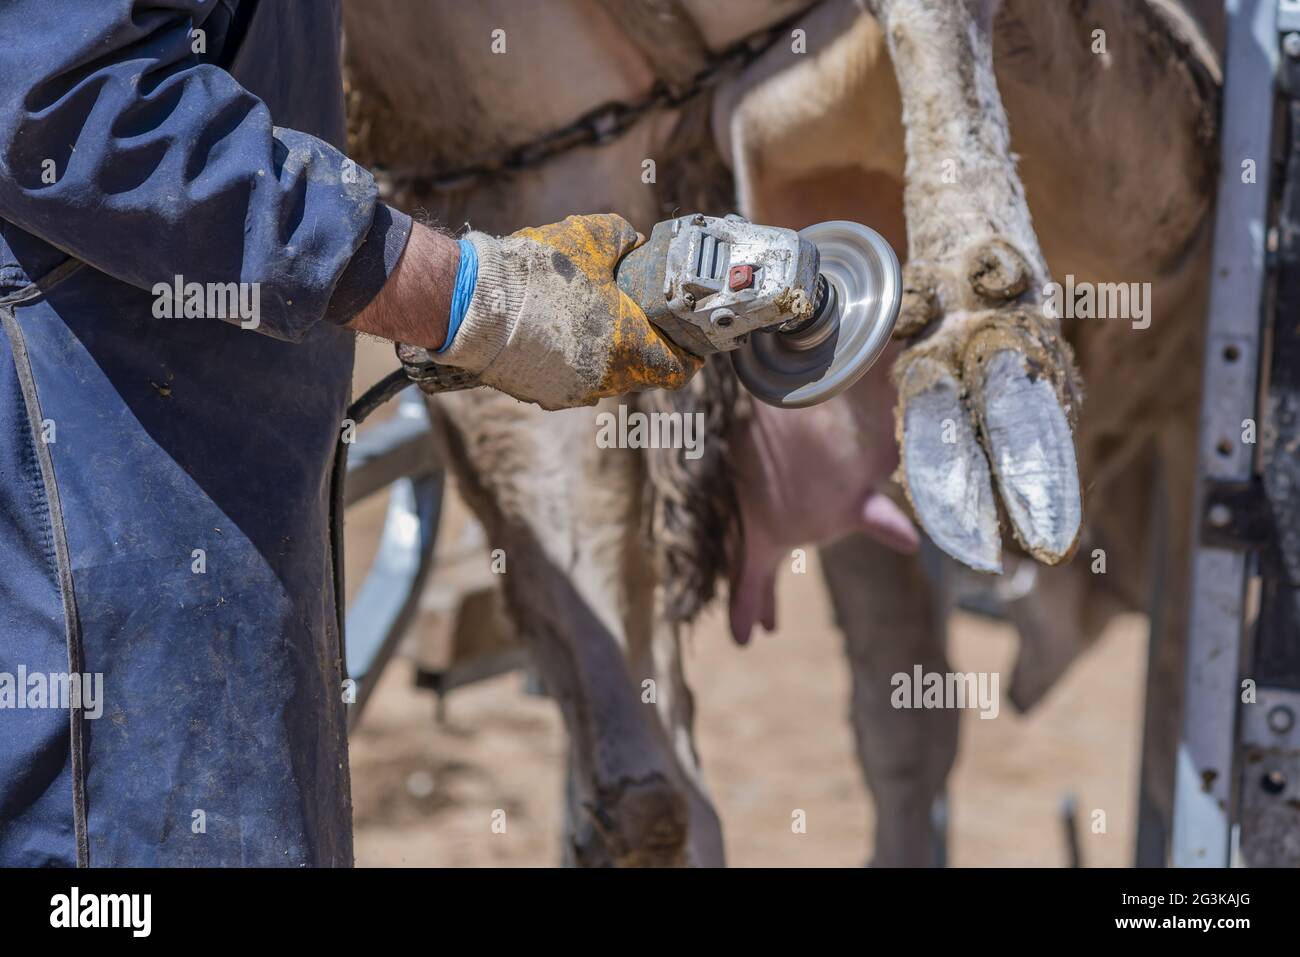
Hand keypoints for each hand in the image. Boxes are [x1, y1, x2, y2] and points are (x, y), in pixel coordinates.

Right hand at [433, 214, 701, 410]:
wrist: (472, 304)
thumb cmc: (536, 272)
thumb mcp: (593, 235)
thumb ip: (626, 239)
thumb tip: (635, 245)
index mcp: (629, 347)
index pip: (680, 369)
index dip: (689, 352)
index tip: (685, 336)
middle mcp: (606, 379)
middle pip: (643, 372)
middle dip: (646, 345)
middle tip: (639, 316)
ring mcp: (573, 391)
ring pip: (607, 377)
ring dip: (609, 352)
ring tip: (594, 318)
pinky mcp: (543, 394)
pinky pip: (574, 379)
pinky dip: (576, 359)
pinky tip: (560, 330)